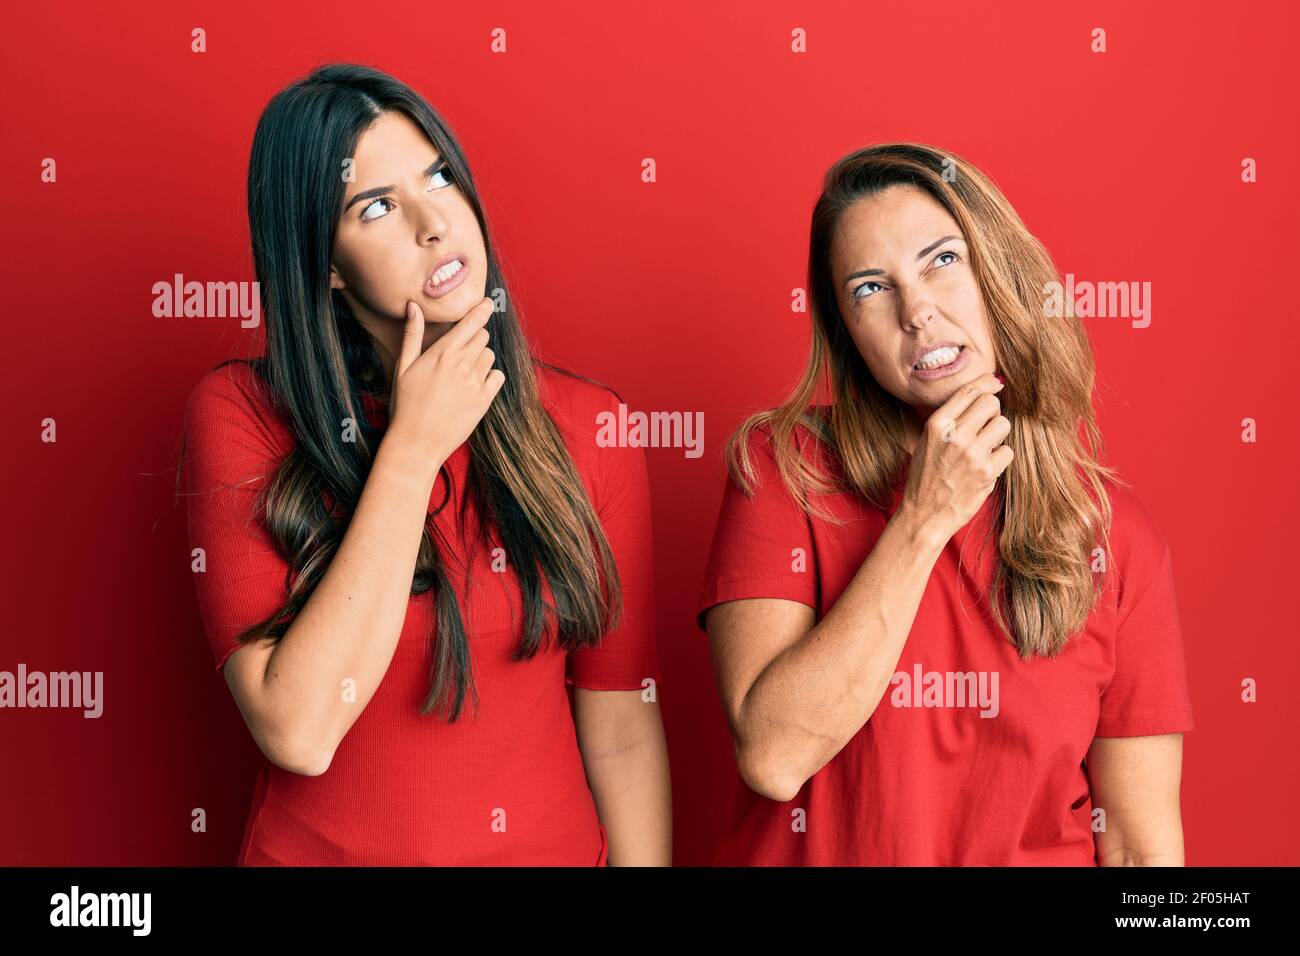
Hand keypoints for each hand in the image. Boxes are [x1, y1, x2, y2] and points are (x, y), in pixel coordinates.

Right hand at [382, 297, 504, 478]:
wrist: (416, 443)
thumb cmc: (405, 405)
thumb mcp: (403, 367)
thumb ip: (412, 335)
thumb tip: (413, 306)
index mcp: (442, 353)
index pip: (471, 322)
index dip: (482, 310)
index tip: (488, 303)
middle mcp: (462, 364)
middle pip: (482, 336)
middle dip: (474, 338)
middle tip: (460, 352)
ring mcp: (475, 383)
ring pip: (489, 356)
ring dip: (480, 358)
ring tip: (462, 373)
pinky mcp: (484, 401)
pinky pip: (498, 377)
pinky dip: (490, 377)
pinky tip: (475, 385)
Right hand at [898, 373, 1012, 543]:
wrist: (925, 514)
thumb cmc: (925, 477)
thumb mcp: (927, 441)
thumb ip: (950, 419)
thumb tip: (982, 393)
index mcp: (937, 424)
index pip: (968, 391)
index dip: (986, 383)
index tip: (995, 383)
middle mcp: (955, 434)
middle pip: (990, 403)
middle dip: (992, 413)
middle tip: (985, 428)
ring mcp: (972, 452)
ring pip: (1003, 424)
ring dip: (998, 435)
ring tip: (985, 448)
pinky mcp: (987, 471)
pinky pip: (1007, 451)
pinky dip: (1000, 459)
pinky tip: (986, 467)